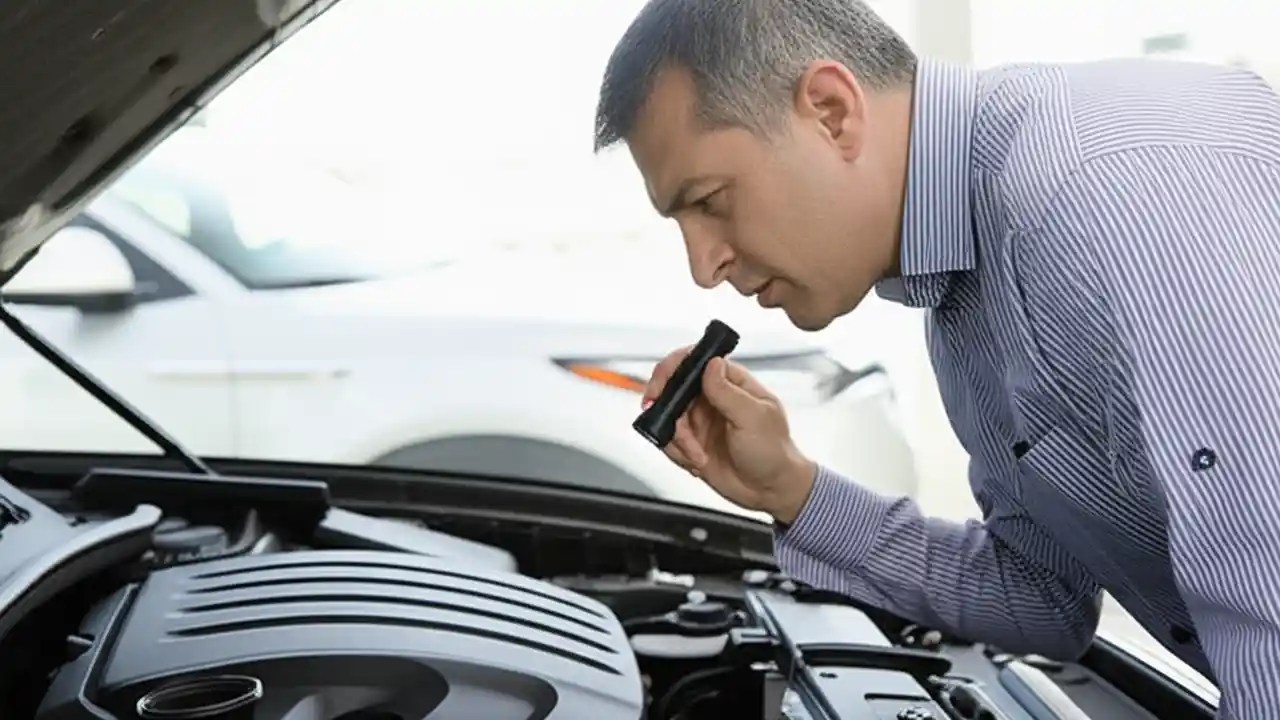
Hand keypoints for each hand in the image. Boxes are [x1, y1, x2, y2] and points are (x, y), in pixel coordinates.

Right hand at [642, 347, 815, 523]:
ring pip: (667, 416)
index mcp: (731, 383)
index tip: (661, 387)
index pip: (694, 360)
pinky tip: (698, 460)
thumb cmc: (774, 452)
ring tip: (698, 453)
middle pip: (672, 387)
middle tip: (668, 423)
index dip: (672, 369)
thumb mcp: (754, 418)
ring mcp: (700, 420)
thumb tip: (710, 364)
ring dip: (677, 438)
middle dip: (665, 406)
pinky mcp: (691, 442)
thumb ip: (727, 391)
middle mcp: (712, 398)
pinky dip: (677, 452)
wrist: (770, 490)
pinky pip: (668, 440)